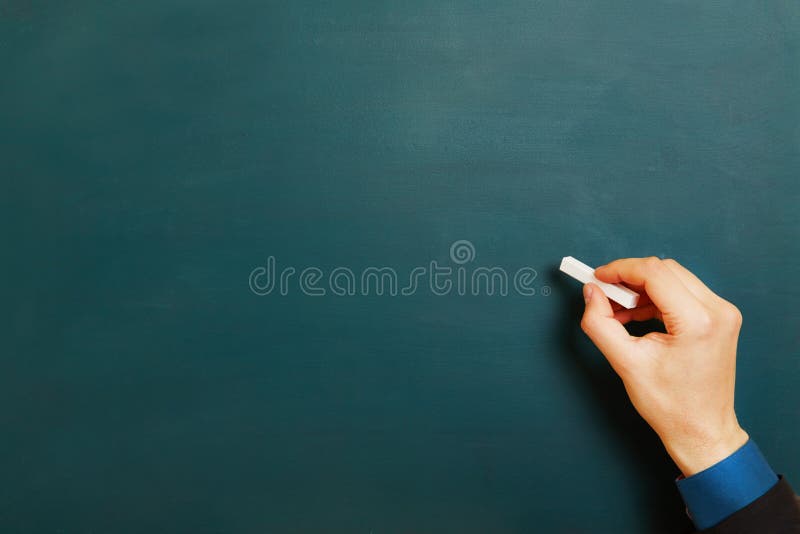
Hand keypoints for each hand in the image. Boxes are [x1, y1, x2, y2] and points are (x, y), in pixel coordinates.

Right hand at [580, 257, 748, 475]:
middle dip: (629, 277)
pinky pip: (683, 293)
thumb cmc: (670, 405)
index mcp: (698, 320)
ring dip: (642, 288)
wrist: (702, 430)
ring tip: (618, 310)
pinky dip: (656, 298)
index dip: (620, 269)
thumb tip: (591, 293)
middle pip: (665, 270)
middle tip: (604, 293)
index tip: (598, 277)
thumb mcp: (625, 363)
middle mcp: (717, 311)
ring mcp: (723, 314)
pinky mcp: (719, 319)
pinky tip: (636, 314)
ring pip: (674, 278)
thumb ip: (600, 323)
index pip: (654, 273)